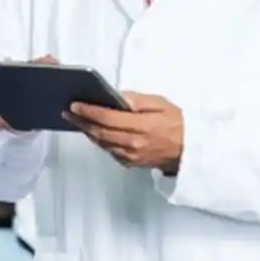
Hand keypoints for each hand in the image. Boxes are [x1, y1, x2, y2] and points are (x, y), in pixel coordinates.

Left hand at [64, 92, 183, 174]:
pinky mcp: (131, 163)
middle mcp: (135, 143)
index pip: (109, 118)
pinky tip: (92, 130)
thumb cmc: (178, 124)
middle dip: (82, 121)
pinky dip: (98, 140)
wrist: (191, 150)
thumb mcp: (161, 104)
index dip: (89, 111)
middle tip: (68, 111)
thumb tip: (118, 97)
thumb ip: (138, 100)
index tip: (75, 104)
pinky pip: (109, 150)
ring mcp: (132, 156)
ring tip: (76, 119)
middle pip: (100, 132)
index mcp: (143, 126)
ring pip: (102, 143)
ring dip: (87, 131)